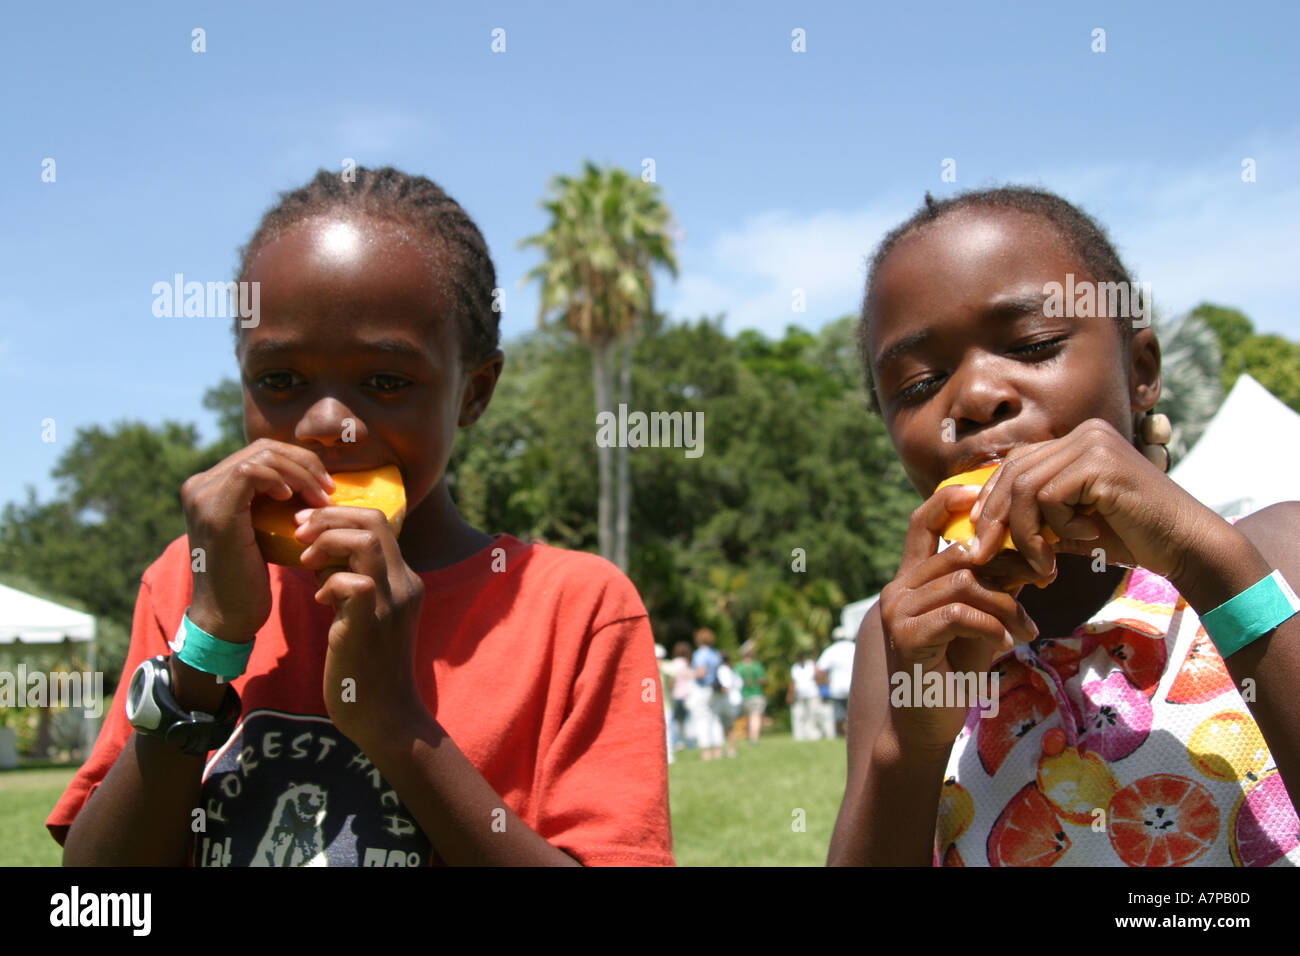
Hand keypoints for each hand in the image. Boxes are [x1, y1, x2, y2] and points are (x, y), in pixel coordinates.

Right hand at [180, 439, 334, 639]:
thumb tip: (310, 477)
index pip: (261, 452)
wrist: (226, 616)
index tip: (325, 486)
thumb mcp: (260, 529)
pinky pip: (251, 474)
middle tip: (329, 490)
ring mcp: (202, 495)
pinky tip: (294, 500)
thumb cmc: (249, 577)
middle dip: (304, 464)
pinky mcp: (213, 510)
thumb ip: (270, 501)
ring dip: (300, 474)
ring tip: (320, 499)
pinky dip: (280, 481)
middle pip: (263, 449)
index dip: (298, 461)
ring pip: (261, 456)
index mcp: (210, 486)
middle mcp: (199, 485)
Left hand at [294, 503, 425, 747]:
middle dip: (329, 518)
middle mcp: (404, 585)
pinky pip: (350, 581)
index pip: (379, 521)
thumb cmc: (366, 669)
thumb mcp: (365, 615)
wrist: (384, 716)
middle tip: (299, 533)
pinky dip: (328, 580)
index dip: (339, 514)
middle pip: (374, 520)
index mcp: (404, 580)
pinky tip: (320, 599)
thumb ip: (353, 583)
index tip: (308, 526)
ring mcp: (390, 603)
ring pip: (365, 541)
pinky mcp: (370, 623)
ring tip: (306, 561)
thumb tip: (320, 555)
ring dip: (327, 541)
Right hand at [879, 483, 1040, 752]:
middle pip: (960, 554)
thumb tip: (1029, 557)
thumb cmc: (954, 672)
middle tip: (1044, 580)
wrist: (925, 725)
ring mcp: (898, 612)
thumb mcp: (978, 620)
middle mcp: (897, 589)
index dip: (951, 500)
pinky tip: (1006, 645)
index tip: (986, 492)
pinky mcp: (907, 637)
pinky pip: (959, 614)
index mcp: (911, 580)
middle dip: (1007, 567)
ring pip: (965, 583)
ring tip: (1027, 630)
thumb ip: (991, 588)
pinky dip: (991, 627)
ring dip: (1006, 606)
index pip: (923, 523)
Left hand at [966, 418, 1213, 580]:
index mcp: (1077, 441)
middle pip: (1014, 472)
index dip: (990, 499)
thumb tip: (981, 529)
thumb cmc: (1133, 538)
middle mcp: (1084, 434)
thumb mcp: (1072, 525)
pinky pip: (1050, 496)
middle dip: (994, 518)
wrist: (1187, 546)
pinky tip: (1087, 536)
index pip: (1015, 463)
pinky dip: (1058, 526)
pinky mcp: (1100, 462)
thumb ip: (1037, 518)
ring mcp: (1093, 443)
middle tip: (983, 554)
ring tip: (1045, 562)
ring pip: (1026, 487)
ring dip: (1026, 532)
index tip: (978, 534)